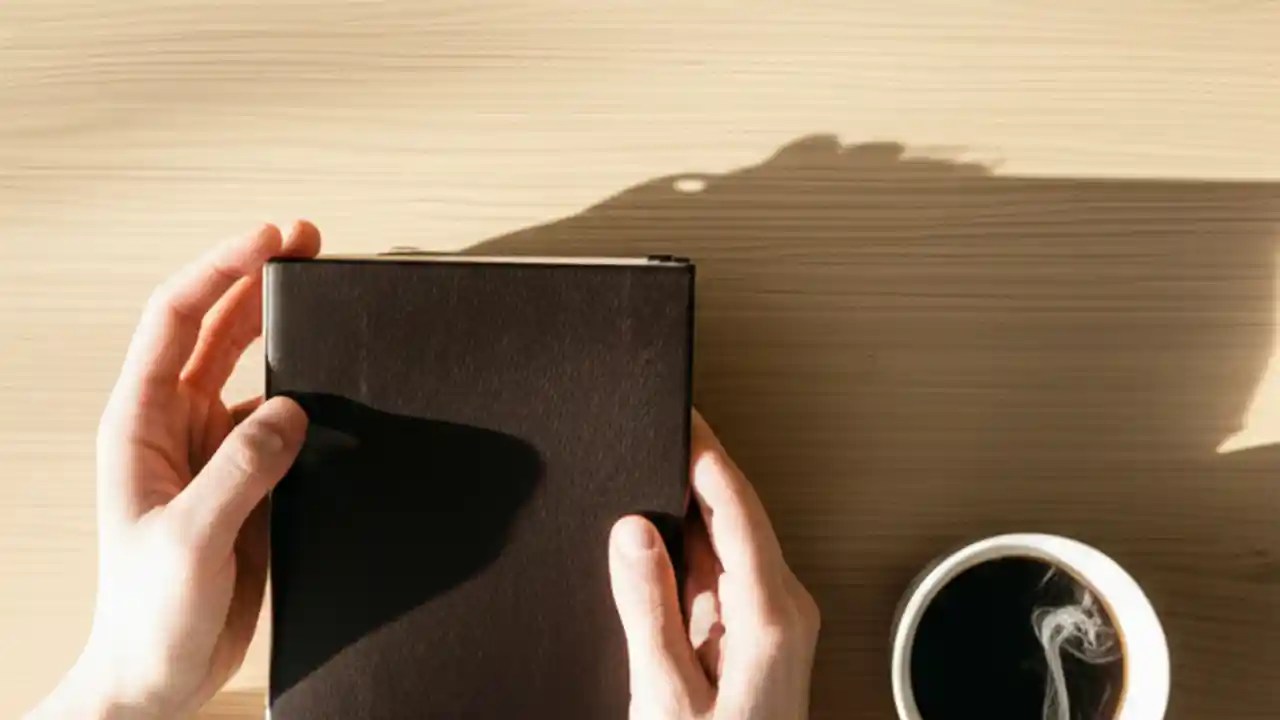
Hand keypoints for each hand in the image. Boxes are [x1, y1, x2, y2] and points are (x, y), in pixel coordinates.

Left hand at [28, 223, 320, 718]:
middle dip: (256, 279)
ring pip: (252, 367)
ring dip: (283, 326)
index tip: (265, 241)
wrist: (158, 674)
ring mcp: (214, 449)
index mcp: (139, 425)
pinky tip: (338, 378)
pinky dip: (310, 390)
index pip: (174, 322)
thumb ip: (241, 470)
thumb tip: (291, 408)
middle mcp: (175, 426)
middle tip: (304, 240)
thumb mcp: (188, 539)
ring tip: (323, 287)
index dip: (218, 271)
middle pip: (215, 329)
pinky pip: (283, 419)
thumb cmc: (148, 614)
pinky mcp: (248, 479)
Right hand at [609, 411, 820, 719]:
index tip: (682, 415)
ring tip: (639, 481)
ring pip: (725, 543)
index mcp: (771, 617)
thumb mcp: (667, 697)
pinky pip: (720, 573)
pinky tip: (653, 547)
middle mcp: (782, 608)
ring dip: (686, 516)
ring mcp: (772, 618)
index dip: (708, 457)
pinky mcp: (756, 632)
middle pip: (734, 518)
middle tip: (647, 436)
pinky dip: (688, 554)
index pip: (739, 512)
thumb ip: (649, 610)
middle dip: (691, 475)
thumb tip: (633, 532)